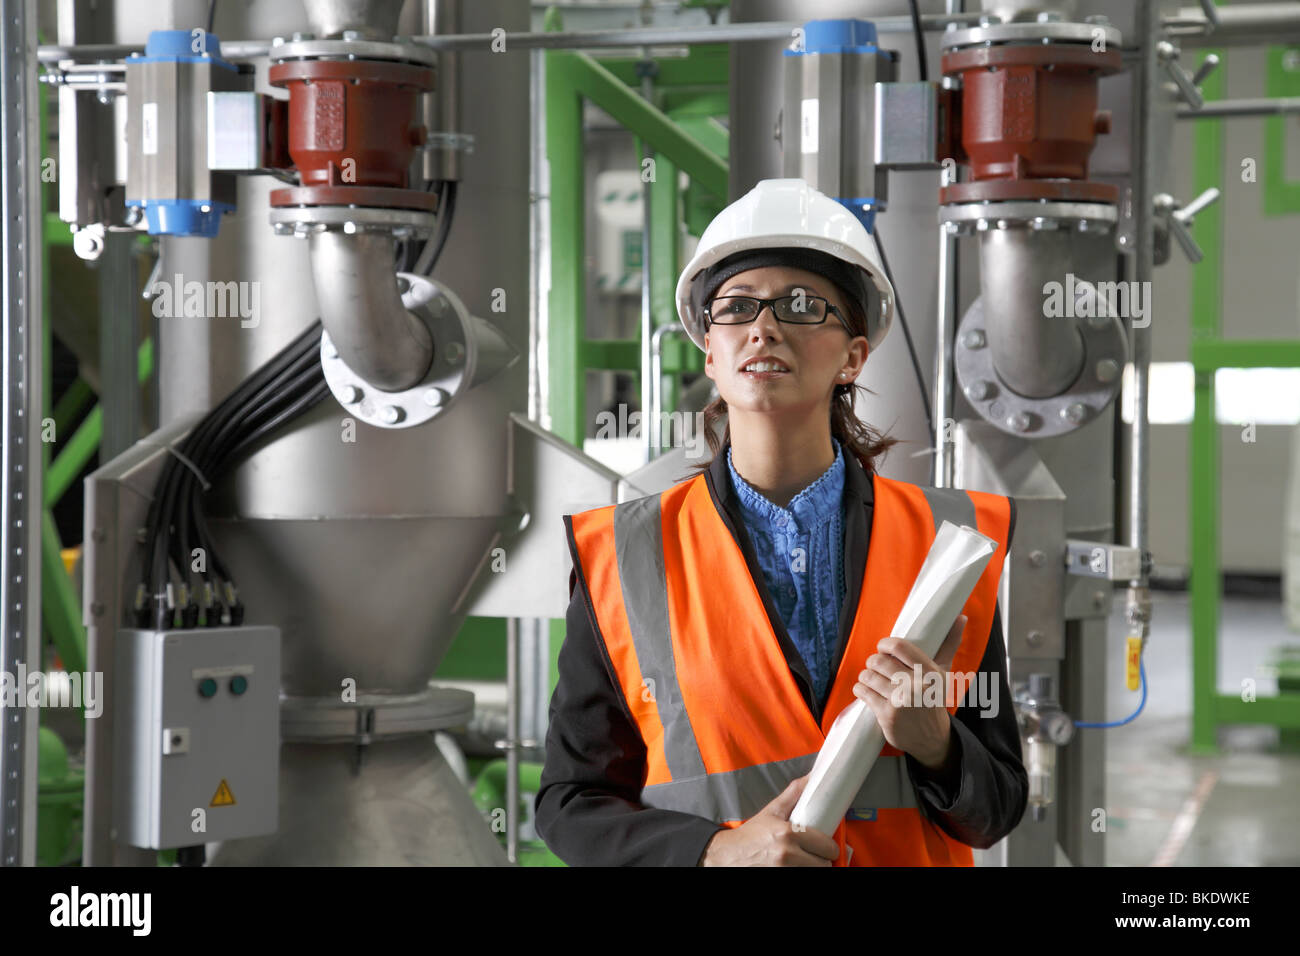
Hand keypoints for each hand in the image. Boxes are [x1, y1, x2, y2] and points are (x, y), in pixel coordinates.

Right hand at [698, 775, 839, 866]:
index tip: (825, 848)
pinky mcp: (780, 878)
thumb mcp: (771, 812)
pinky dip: (801, 873)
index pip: (827, 846)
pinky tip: (794, 867)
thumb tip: (811, 777)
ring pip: (815, 873)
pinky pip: (802, 878)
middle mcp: (786, 854)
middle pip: (824, 864)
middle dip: (821, 860)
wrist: (727, 855)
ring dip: (812, 868)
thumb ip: (793, 794)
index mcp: (788, 833)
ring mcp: (783, 870)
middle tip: (815, 856)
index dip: (828, 848)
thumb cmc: (751, 835)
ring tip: (804, 862)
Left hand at [852, 614, 967, 769]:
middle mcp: (916, 686)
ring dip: (865, 676)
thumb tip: (961, 617)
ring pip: (868, 676)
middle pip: (879, 661)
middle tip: (876, 666)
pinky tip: (866, 690)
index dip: (884, 645)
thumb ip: (949, 643)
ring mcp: (901, 701)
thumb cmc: (934, 698)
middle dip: (873, 662)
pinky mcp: (887, 715)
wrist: (933, 738)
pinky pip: (863, 692)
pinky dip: (860, 689)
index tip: (883, 648)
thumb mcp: (944, 672)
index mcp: (930, 672)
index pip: (898, 647)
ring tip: (870, 678)